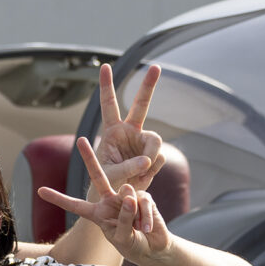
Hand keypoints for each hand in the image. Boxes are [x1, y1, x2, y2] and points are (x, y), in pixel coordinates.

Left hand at [37, 141, 173, 264]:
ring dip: (134, 217)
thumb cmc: (133, 245)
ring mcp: (127, 196)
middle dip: (89, 158)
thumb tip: (129, 192)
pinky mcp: (144, 196)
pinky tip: (147, 228)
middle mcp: (110, 201)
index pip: (76, 205)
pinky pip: (143, 203)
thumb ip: (123, 218)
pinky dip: (146, 218)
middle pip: (98, 177)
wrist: (154, 247)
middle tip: (80, 140)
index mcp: (97, 213)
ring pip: (128, 197)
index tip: (40, 191)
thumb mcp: (123, 238)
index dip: (58, 199)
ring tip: (140, 230)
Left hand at [92, 63, 162, 195]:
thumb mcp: (110, 176)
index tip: (104, 66)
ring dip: (149, 158)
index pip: (109, 104)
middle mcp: (129, 132)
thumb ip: (128, 167)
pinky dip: (152, 170)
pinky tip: (141, 178)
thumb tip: (147, 159)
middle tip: (156, 67)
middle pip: (141, 105)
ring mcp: (143, 143)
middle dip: (148, 86)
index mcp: (112, 131)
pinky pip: (159, 158)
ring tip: (138, 174)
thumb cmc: (106, 185)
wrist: (119, 199)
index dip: (107, 86)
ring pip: (155, 141)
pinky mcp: (153, 155)